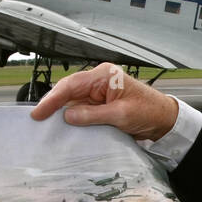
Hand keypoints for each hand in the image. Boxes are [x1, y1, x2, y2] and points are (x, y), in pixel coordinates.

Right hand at [29, 62, 178, 140]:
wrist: (164, 119)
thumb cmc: (149, 110)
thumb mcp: (121, 114)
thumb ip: (93, 115)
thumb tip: (68, 116)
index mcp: (105, 75)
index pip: (71, 84)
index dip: (52, 99)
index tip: (39, 113)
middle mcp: (99, 80)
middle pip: (68, 90)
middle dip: (53, 104)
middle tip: (37, 119)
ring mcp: (99, 92)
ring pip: (72, 100)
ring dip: (61, 112)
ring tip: (45, 125)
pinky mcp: (99, 103)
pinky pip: (80, 108)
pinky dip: (71, 117)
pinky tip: (62, 126)